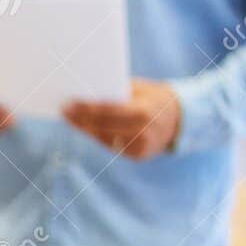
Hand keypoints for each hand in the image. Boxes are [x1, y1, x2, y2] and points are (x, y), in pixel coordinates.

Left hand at [63, 79, 180, 159]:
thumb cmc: (156, 98)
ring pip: (103, 138)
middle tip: (62, 110)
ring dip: (84, 128)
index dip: (85, 108)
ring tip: (69, 118)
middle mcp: (141, 133)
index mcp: (144, 112)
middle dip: (80, 119)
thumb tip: (87, 91)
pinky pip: (111, 145)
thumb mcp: (141, 89)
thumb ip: (118, 91)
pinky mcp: (137, 156)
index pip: (108, 111)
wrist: (183, 119)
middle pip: (102, 127)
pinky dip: (97, 135)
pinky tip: (84, 127)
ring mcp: (139, 147)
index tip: (67, 104)